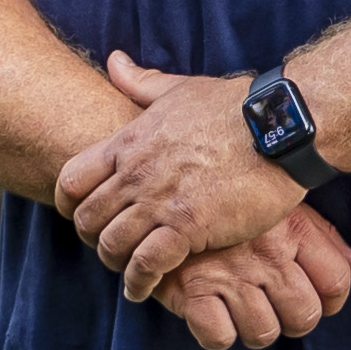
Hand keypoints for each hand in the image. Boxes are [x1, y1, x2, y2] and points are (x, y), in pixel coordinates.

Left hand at [55, 52, 305, 302]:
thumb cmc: (235, 106)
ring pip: (112, 244)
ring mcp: (160, 201)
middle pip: (87, 218)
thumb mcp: (181, 88)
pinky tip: (146, 287)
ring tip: (129, 272)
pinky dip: (140, 281)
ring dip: (116, 262)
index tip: (82, 214)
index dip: (69, 203)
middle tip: (110, 246)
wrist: (281, 126)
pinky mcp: (188, 226)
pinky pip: (147, 264)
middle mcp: (136, 173)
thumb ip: (141, 82)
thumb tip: (114, 61)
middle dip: (93, 237)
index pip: (71, 179)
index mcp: (130, 141)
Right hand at [153, 204, 350, 349]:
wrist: (159, 183)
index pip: (337, 281)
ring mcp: (229, 273)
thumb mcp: (280, 205)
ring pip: (263, 333)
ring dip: (254, 327)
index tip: (314, 299)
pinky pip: (219, 337)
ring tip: (240, 306)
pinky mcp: (190, 290)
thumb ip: (323, 238)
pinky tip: (211, 311)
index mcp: (291, 226)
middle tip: (273, 305)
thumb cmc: (227, 197)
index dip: (331, 300)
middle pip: (304, 316)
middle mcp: (265, 253)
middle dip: (293, 319)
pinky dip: (216, 333)